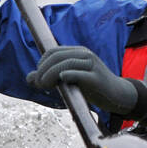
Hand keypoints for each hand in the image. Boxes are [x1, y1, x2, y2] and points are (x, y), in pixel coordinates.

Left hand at [26, 46, 141, 116]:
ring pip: (66, 63)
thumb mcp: (70, 81)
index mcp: (78, 52)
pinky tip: (62, 80)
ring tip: (45, 86)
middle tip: (40, 85)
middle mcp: (85, 55)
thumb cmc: (92, 88)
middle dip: (43, 70)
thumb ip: (50, 78)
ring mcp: (92, 66)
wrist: (117, 95)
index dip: (41, 64)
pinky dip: (69, 75)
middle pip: (57, 56)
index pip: (53, 52)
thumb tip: (29, 78)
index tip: (38, 79)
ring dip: (51, 75)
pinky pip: (81, 74)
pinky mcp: (97, 79)